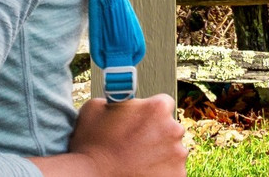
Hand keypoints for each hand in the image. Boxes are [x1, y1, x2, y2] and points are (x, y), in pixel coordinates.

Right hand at [68, 94, 187, 176]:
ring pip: (173, 150)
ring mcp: (177, 154)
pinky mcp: (177, 175)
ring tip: (137, 160)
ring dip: (160, 153)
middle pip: (170, 128)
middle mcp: (173, 129)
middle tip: (136, 144)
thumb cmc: (92, 144)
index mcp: (157, 108)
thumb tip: (120, 100)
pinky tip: (142, 171)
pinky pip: (172, 170)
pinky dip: (161, 172)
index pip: (164, 104)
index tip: (143, 121)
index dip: (151, 113)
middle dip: (157, 134)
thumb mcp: (96, 107)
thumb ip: (117, 99)